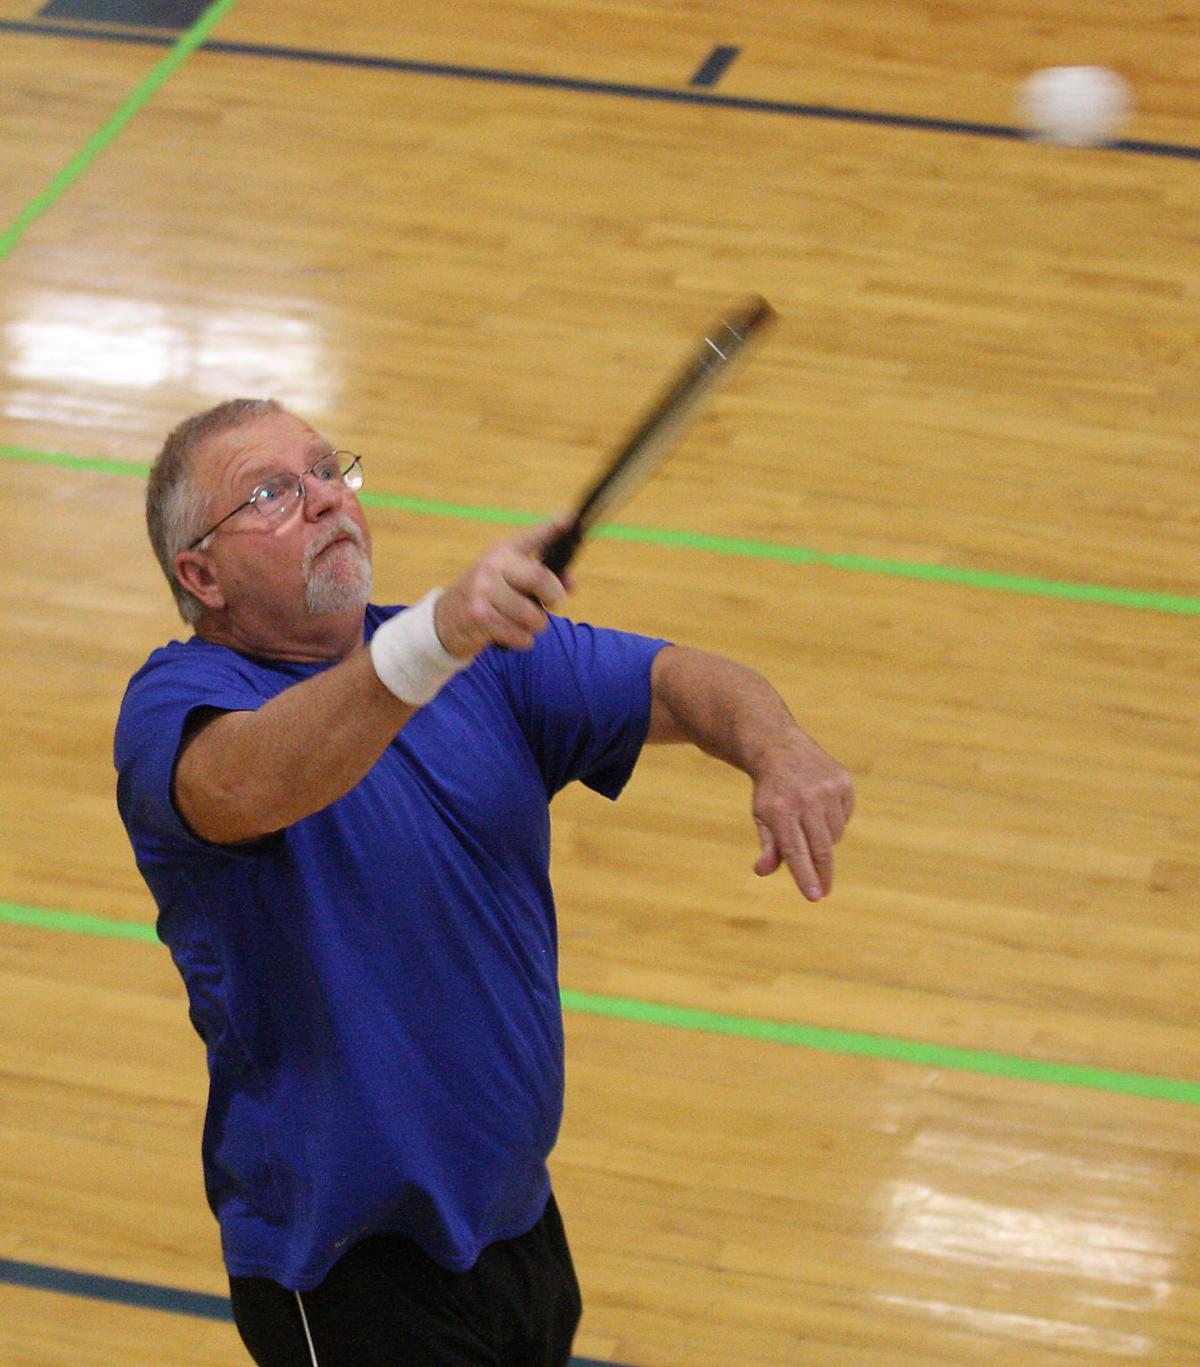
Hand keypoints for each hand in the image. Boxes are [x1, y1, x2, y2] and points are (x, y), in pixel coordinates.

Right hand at [434, 521, 572, 656]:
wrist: (445, 619)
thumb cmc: (486, 596)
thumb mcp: (507, 579)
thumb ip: (540, 578)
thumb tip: (570, 584)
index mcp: (502, 552)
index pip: (532, 536)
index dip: (553, 527)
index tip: (571, 518)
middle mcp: (492, 566)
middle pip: (540, 578)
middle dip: (554, 596)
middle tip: (552, 603)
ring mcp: (483, 591)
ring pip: (533, 615)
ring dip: (536, 625)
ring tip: (524, 623)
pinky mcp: (479, 616)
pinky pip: (520, 635)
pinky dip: (523, 640)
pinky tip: (511, 634)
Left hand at [751, 733, 854, 900]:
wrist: (780, 747)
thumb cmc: (770, 792)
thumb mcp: (761, 816)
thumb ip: (767, 845)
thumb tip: (763, 871)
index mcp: (780, 810)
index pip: (796, 851)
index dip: (806, 876)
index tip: (814, 896)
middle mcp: (806, 799)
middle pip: (820, 849)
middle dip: (822, 874)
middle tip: (822, 891)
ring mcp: (827, 789)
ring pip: (834, 835)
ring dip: (824, 840)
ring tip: (808, 823)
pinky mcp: (843, 782)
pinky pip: (845, 817)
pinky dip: (835, 820)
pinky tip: (820, 806)